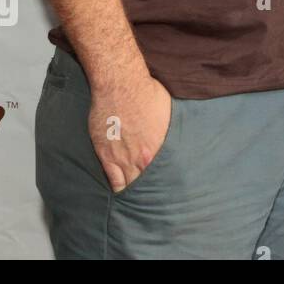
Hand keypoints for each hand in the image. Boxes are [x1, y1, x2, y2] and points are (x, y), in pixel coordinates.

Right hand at [88, 74, 171, 192]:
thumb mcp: (168, 113)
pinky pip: (112, 179)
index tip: (168, 188)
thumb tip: (178, 138)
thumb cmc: (147, 93)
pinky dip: (117, 186)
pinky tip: (120, 192)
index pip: (164, 174)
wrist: (121, 85)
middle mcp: (142, 157)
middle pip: (147, 182)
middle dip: (150, 189)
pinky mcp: (105, 154)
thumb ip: (169, 131)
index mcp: (160, 148)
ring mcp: (122, 158)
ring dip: (134, 190)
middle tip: (154, 198)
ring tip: (138, 199)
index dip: (165, 181)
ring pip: (129, 184)